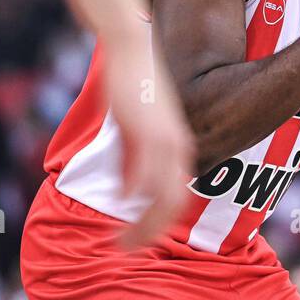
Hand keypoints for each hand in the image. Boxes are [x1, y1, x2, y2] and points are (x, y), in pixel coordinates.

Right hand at [102, 35, 194, 249]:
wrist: (132, 50)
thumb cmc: (133, 88)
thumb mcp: (138, 130)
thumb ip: (134, 161)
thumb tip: (128, 193)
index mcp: (179, 148)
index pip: (177, 198)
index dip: (159, 224)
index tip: (139, 240)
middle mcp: (177, 147)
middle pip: (173, 204)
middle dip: (150, 232)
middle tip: (128, 249)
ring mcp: (163, 139)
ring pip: (161, 193)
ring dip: (141, 220)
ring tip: (121, 238)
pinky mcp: (145, 129)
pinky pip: (144, 168)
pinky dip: (134, 189)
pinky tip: (120, 200)